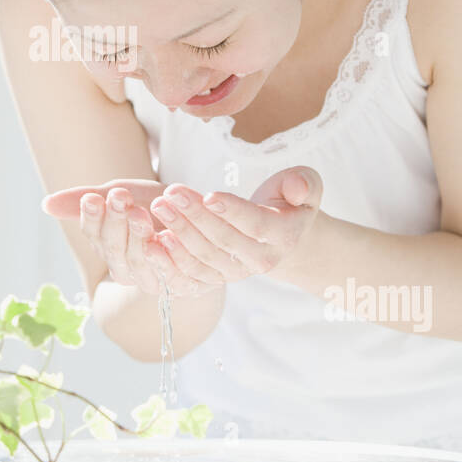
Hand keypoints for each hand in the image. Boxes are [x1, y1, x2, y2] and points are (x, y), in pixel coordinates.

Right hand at [41, 179, 179, 294]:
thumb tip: (45, 204)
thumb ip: (86, 200)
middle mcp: (124, 268)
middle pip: (112, 248)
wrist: (196, 219)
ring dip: (136, 235)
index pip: (93, 234)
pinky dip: (163, 257)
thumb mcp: (121, 195)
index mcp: (106, 247)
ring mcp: (149, 278)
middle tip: (120, 197)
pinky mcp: (176, 283)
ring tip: (141, 212)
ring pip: (136, 260)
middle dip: (115, 221)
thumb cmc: (153, 205)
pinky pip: (166, 274)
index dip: (92, 217)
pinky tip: (165, 237)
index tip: (94, 197)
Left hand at [138, 166, 323, 292]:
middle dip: (195, 216)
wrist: (286, 238)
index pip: (256, 224)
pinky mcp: (219, 278)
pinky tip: (154, 239)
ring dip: (179, 232)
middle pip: (224, 240)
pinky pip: (192, 274)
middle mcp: (261, 259)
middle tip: (170, 193)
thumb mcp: (307, 186)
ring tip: (159, 206)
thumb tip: (299, 188)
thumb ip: (304, 183)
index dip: (232, 211)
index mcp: (284, 235)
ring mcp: (238, 272)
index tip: (208, 194)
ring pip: (204, 256)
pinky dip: (173, 259)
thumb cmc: (290, 201)